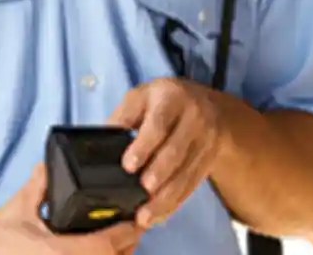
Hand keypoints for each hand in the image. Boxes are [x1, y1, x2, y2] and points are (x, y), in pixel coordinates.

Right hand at [0, 163, 143, 253]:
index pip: (115, 241)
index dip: (131, 227)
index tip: (136, 216)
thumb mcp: (19, 207)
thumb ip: (39, 184)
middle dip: (127, 244)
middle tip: (127, 226)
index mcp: (67, 251)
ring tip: (112, 241)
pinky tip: (91, 251)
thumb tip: (47, 166)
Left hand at [107, 78, 224, 228]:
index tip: (128, 166)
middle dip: (159, 174)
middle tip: (142, 193)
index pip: (158, 124)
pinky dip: (176, 202)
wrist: (210, 105)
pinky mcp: (210, 161)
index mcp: (171, 98)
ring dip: (166, 197)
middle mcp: (194, 118)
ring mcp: (206, 141)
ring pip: (186, 173)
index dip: (144, 146)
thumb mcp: (142, 97)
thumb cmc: (164, 101)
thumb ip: (123, 116)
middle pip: (175, 151)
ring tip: (146, 216)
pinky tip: (160, 215)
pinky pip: (192, 185)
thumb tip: (102, 141)